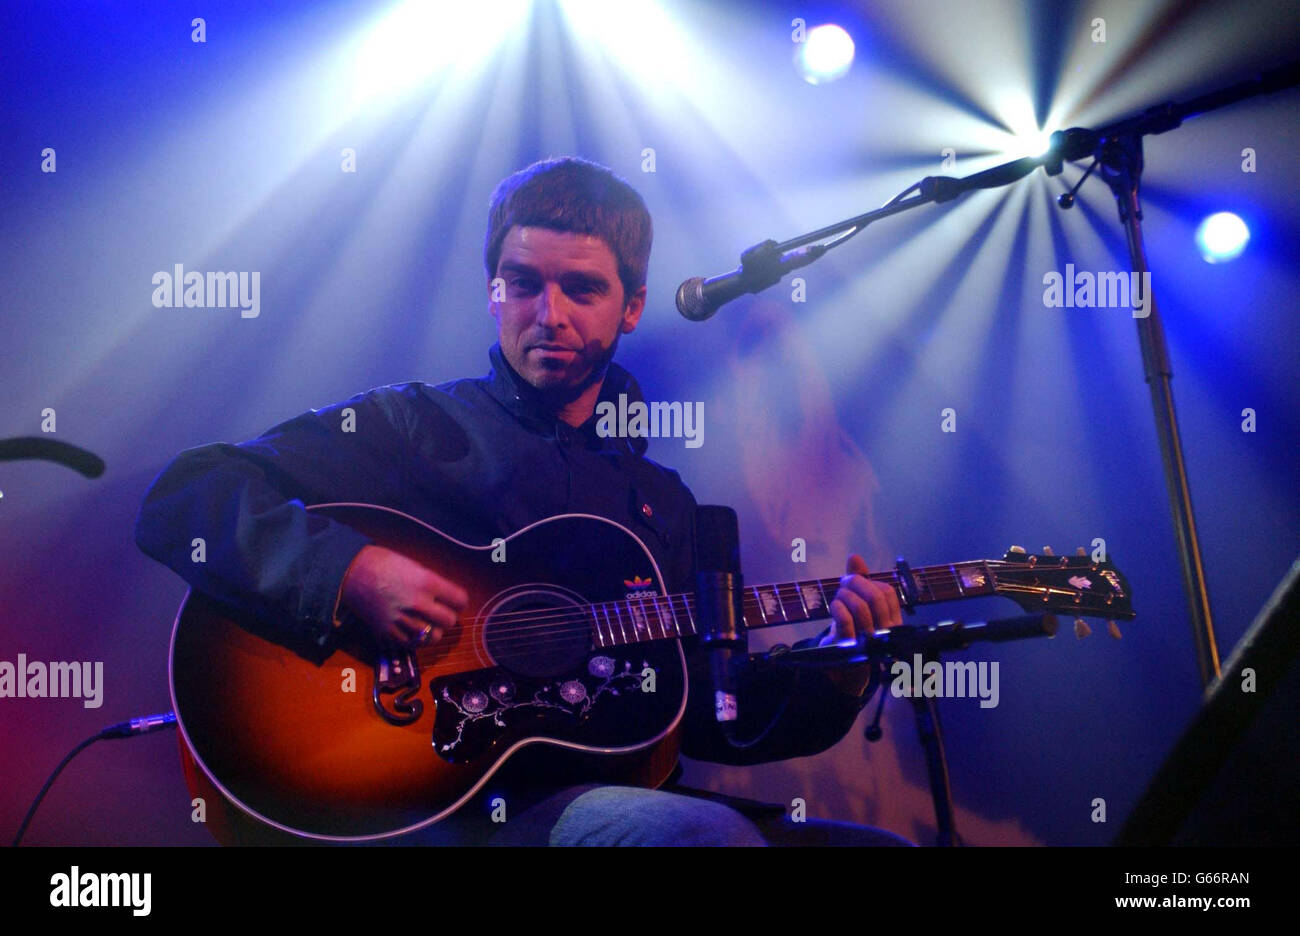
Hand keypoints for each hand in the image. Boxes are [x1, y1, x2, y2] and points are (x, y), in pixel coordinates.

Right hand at [340, 545, 468, 649]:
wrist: (352, 573)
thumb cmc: (384, 563)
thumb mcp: (415, 567)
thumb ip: (433, 584)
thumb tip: (446, 598)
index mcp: (428, 583)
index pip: (460, 600)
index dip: (458, 600)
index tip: (453, 600)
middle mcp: (418, 604)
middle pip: (449, 621)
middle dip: (447, 616)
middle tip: (439, 612)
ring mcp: (403, 621)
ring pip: (433, 637)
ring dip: (432, 630)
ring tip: (424, 622)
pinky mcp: (388, 633)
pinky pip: (411, 645)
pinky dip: (413, 639)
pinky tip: (409, 628)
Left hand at [819, 554, 903, 695]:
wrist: (843, 665)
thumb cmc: (853, 629)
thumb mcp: (857, 603)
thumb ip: (859, 579)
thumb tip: (855, 557)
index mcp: (892, 620)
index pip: (888, 592)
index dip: (870, 581)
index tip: (855, 580)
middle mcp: (885, 632)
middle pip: (875, 597)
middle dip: (856, 583)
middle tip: (843, 584)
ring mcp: (868, 641)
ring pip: (860, 607)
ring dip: (844, 595)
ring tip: (838, 597)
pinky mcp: (849, 647)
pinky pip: (846, 621)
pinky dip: (837, 607)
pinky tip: (834, 607)